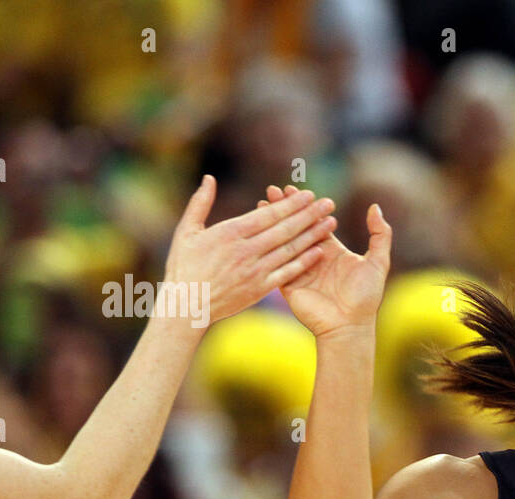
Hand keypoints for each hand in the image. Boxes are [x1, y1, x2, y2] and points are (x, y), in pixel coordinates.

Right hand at [161, 175, 337, 329]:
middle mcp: (245, 251)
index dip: (290, 204)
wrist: (187, 306)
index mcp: (229, 233)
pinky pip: (287, 273)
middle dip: (309, 215)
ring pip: (289, 249)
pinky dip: (304, 262)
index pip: (267, 214)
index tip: (308, 194)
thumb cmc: (184, 266)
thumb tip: (209, 178)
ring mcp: (254, 271)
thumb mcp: (187, 231)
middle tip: (329, 202)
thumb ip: (200, 203)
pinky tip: (320, 251)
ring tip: (331, 223)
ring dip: (312, 235)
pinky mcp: (260, 289)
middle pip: (284, 229)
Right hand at [258, 183, 391, 337]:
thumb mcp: (377, 262)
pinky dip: (268, 246)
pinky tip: (258, 230)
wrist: (349, 326)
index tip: (293, 189)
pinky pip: (278, 262)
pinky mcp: (288, 283)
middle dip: (284, 209)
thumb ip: (379, 234)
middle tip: (272, 190)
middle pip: (297, 228)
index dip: (304, 207)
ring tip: (261, 203)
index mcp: (332, 250)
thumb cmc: (366, 296)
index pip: (315, 223)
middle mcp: (314, 257)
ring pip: (284, 241)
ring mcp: (300, 270)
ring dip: (272, 223)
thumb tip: (375, 207)